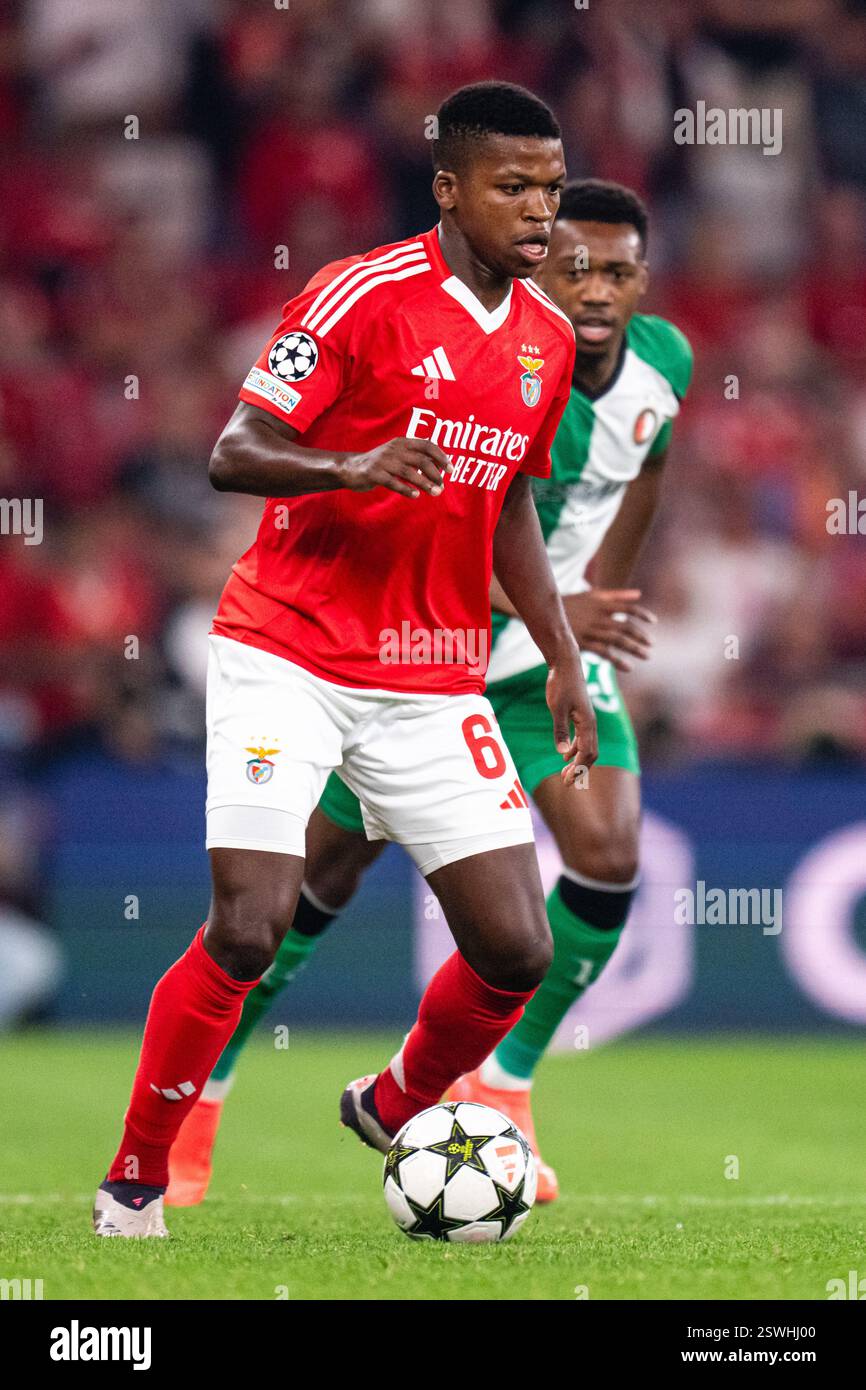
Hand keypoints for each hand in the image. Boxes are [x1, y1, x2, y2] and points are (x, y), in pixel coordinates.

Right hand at [339, 438, 451, 497]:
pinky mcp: (374, 474)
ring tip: (435, 493)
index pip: (427, 445)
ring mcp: (383, 461)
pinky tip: (416, 495)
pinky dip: (406, 489)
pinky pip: (393, 482)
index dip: (440, 457)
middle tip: (442, 487)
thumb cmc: (380, 464)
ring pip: (409, 472)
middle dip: (435, 474)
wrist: (351, 468)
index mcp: (402, 442)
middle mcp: (393, 449)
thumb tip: (439, 465)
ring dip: (425, 484)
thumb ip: (415, 457)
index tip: (451, 470)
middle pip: (421, 460)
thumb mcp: (397, 454)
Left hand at [546, 654, 597, 785]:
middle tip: (567, 783)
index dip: (578, 769)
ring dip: (578, 761)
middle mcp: (591, 723)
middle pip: (591, 753)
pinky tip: (565, 755)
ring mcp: (587, 719)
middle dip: (580, 769)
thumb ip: (560, 730)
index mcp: (587, 723)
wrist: (565, 663)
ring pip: (587, 746)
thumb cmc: (560, 683)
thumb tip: (562, 754)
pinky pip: (582, 738)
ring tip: (565, 773)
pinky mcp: (581, 715)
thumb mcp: (556, 708)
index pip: (587, 753)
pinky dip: (575, 749)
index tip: (567, 782)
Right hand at [561, 589, 655, 671]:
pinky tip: (628, 668)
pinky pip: (603, 653)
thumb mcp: (593, 595)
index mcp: (601, 603)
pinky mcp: (582, 643)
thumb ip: (618, 595)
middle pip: (625, 626)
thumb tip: (639, 593)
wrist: (543, 613)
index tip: (654, 621)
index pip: (627, 607)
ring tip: (647, 656)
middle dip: (640, 636)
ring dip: (634, 648)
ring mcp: (590, 630)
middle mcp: (597, 616)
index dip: (642, 614)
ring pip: (617, 640)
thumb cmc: (571, 603)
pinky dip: (617, 660)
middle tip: (652, 645)